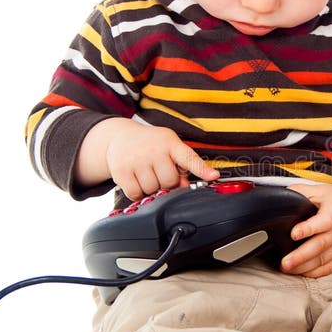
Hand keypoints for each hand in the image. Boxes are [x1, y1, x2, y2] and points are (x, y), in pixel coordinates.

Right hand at [75, 117, 218, 200]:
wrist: (119, 137)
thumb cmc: (149, 144)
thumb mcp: (167, 147)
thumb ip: (180, 165)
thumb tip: (185, 185)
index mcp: (170, 142)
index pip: (188, 157)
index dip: (202, 169)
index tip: (213, 176)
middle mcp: (153, 149)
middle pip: (170, 181)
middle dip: (166, 182)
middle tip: (159, 172)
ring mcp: (136, 160)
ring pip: (153, 190)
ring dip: (151, 188)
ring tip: (146, 174)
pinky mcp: (122, 171)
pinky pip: (136, 194)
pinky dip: (138, 193)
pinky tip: (137, 181)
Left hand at [280, 181, 331, 277]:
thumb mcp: (321, 190)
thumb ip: (301, 192)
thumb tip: (280, 199)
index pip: (325, 220)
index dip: (310, 228)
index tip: (293, 234)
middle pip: (323, 243)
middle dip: (302, 255)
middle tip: (285, 262)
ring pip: (325, 258)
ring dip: (304, 266)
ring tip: (287, 268)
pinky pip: (330, 267)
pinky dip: (314, 272)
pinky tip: (300, 271)